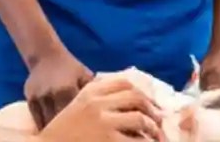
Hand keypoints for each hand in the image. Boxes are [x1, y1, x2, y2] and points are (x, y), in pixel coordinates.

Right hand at [23, 49, 93, 128]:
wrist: (45, 54)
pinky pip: (36, 118)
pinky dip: (43, 124)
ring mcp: (39, 97)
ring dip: (54, 128)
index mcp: (68, 89)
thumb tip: (107, 105)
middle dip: (67, 129)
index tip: (84, 130)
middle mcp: (52, 94)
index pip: (75, 114)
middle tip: (74, 134)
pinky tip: (50, 129)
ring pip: (46, 121)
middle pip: (60, 121)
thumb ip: (94, 90)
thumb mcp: (85, 75)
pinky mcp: (30, 98)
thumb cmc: (69, 66)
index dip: (80, 124)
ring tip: (62, 133)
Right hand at [37, 74, 165, 140]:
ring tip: (155, 138)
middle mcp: (98, 103)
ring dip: (153, 129)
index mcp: (90, 92)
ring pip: (141, 119)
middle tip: (159, 122)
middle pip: (136, 98)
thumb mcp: (75, 106)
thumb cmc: (60, 132)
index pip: (124, 82)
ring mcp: (103, 122)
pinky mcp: (108, 141)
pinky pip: (136, 140)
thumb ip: (95, 97)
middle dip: (152, 110)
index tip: (150, 104)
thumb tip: (126, 99)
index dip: (142, 92)